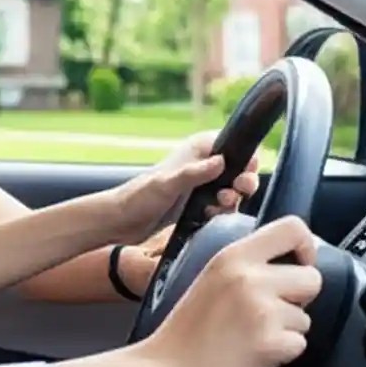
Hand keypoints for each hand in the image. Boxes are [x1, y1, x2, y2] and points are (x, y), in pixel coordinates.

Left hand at [114, 133, 262, 296]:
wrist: (120, 221)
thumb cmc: (138, 198)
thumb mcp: (167, 184)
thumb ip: (194, 173)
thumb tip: (222, 161)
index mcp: (196, 149)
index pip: (233, 144)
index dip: (245, 158)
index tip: (243, 174)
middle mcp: (201, 165)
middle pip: (238, 169)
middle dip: (242, 182)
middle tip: (235, 192)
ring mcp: (200, 186)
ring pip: (232, 190)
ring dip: (231, 200)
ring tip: (219, 206)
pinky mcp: (197, 206)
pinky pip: (221, 208)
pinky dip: (221, 213)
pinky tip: (209, 218)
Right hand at [137, 216, 321, 366]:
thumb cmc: (187, 329)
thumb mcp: (211, 278)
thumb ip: (246, 265)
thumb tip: (292, 264)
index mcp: (233, 256)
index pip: (293, 228)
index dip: (306, 247)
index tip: (297, 265)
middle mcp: (250, 278)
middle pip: (313, 278)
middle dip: (300, 298)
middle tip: (269, 312)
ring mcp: (262, 311)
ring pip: (306, 317)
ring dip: (286, 330)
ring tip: (251, 336)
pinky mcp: (270, 344)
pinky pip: (300, 344)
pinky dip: (282, 353)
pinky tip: (253, 354)